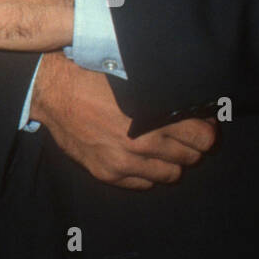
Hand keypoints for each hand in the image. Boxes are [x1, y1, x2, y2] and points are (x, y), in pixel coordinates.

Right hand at [31, 51, 217, 189]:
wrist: (51, 90)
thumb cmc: (90, 75)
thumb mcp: (131, 76)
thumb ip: (161, 91)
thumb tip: (190, 97)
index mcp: (151, 116)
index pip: (202, 137)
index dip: (207, 130)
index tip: (203, 124)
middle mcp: (141, 144)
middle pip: (189, 158)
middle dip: (191, 146)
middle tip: (183, 135)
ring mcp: (123, 163)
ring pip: (170, 175)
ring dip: (171, 162)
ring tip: (162, 147)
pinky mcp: (107, 173)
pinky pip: (143, 183)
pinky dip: (148, 172)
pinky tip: (141, 157)